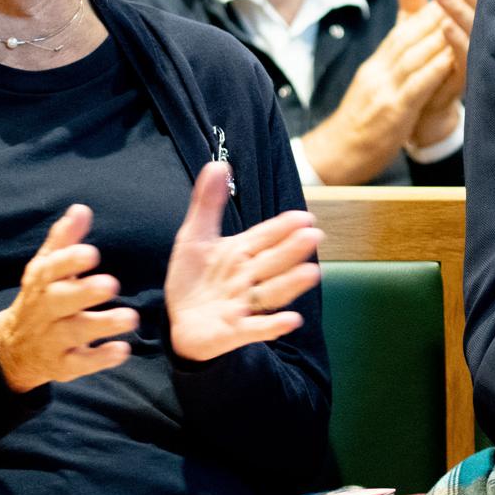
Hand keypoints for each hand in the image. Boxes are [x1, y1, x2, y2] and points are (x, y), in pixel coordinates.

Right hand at [0, 205, 139, 391]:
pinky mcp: (61, 365)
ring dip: (102, 325)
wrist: (13, 347)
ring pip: (74, 332)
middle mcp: (44, 310)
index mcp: (42, 282)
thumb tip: (81, 209)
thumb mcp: (47, 267)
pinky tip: (123, 350)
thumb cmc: (42, 297)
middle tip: (112, 284)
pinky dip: (100, 359)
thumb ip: (65, 240)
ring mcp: (52, 338)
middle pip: (61, 301)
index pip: (52, 269)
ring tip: (131, 317)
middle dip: (84, 293)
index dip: (70, 261)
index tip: (92, 253)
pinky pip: (80, 364)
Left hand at [164, 163, 321, 362]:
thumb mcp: (195, 237)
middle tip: (314, 236)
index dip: (282, 228)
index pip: (265, 237)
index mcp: (242, 253)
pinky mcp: (234, 331)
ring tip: (312, 272)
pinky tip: (291, 320)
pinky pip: (256, 328)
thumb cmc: (194, 279)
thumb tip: (218, 163)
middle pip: (273, 262)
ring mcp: (244, 305)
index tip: (303, 217)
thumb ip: (207, 203)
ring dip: (291, 284)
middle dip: (292, 250)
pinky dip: (273, 326)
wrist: (180, 322)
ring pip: (271, 293)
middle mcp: (248, 278)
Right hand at [300, 0, 458, 182]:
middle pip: (410, 34)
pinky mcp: (392, 112)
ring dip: (441, 35)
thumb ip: (396, 65)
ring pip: (414, 54)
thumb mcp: (376, 88)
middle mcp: (379, 71)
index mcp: (377, 64)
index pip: (404, 28)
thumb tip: (412, 46)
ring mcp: (383, 90)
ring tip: (466, 18)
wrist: (336, 157)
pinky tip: (453, 58)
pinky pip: (416, 85)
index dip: (430, 9)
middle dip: (439, 13)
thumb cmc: (362, 124)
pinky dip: (435, 69)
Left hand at [405, 0, 478, 149]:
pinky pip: (469, 55)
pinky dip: (458, 38)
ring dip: (456, 6)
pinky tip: (443, 24)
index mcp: (468, 19)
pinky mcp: (472, 78)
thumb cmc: (425, 64)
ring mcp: (478, 56)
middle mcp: (479, 34)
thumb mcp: (414, 25)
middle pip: (477, 1)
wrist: (425, 113)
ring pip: (474, 25)